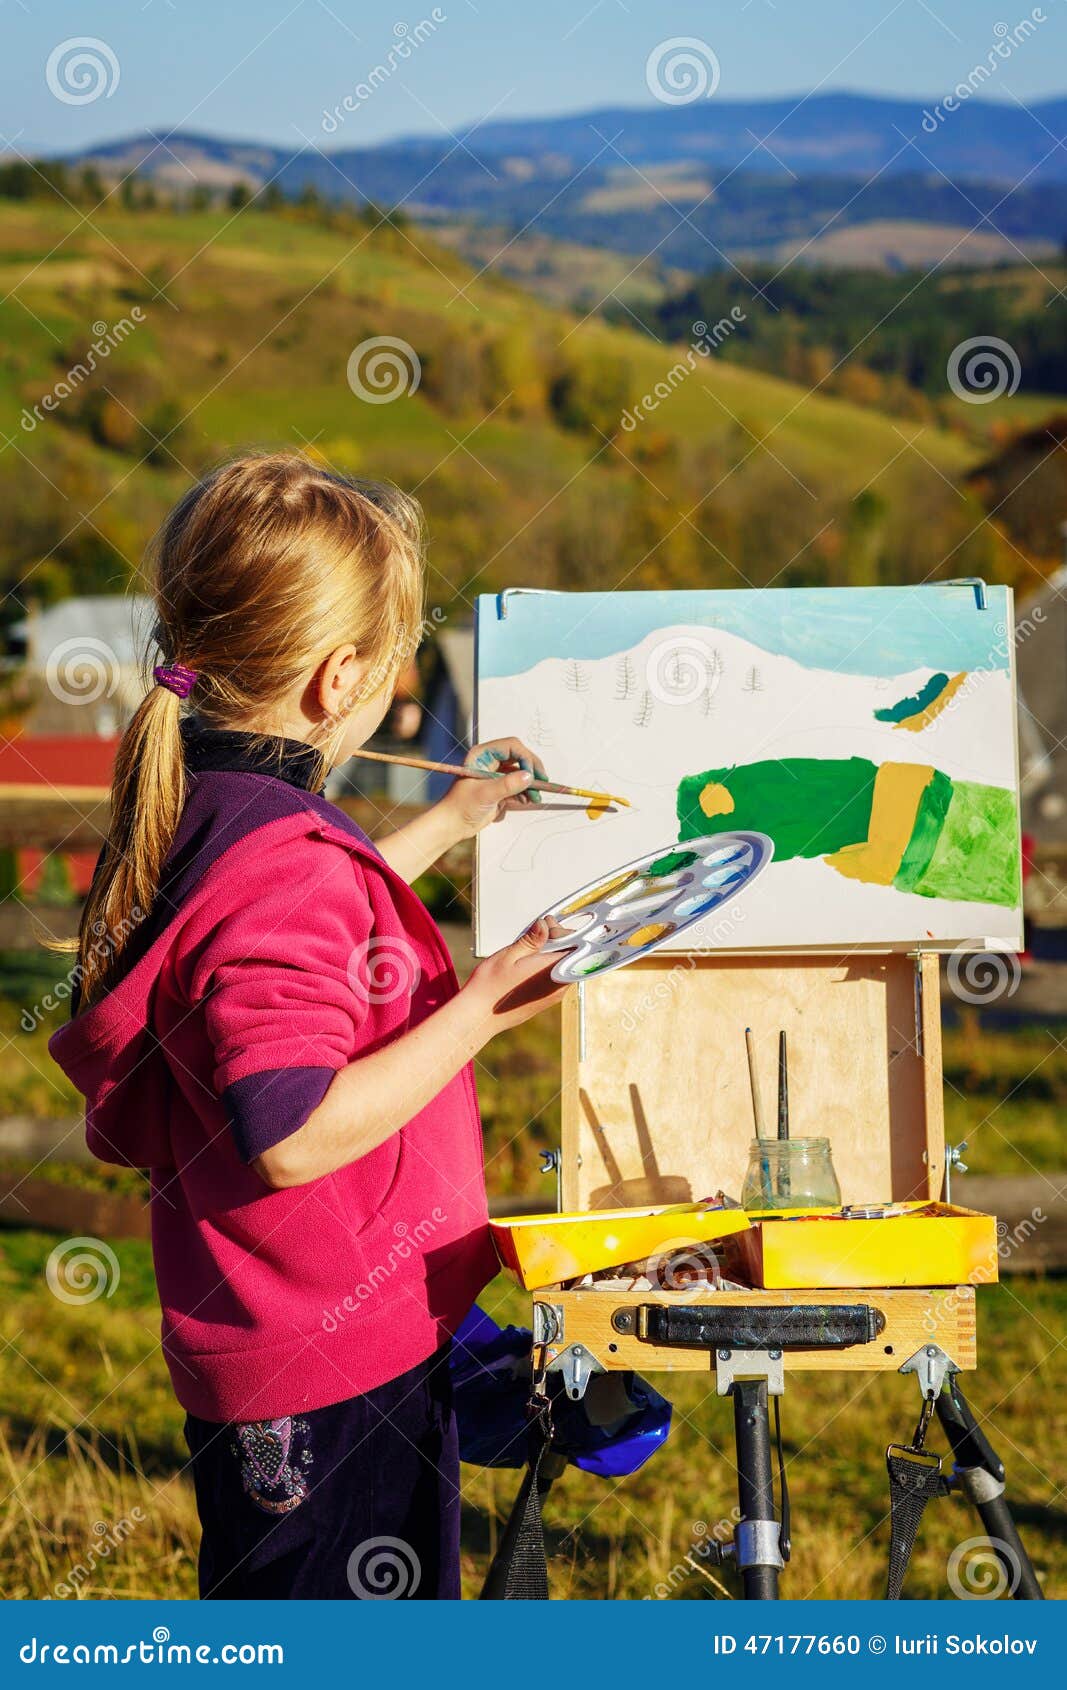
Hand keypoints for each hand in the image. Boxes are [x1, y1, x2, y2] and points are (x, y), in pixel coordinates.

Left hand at [436, 738, 548, 840]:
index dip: (525, 757)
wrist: (452, 825)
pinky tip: (527, 800)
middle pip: (519, 757)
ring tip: (534, 796)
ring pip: (521, 773)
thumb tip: (528, 776)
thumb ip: (508, 784)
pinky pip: (518, 786)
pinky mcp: (500, 789)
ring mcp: (496, 776)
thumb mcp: (485, 793)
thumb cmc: (460, 806)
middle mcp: (490, 762)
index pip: (511, 747)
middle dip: (531, 770)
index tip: (532, 773)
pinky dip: (525, 792)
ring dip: (530, 783)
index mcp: (482, 755)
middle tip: (542, 781)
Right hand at [462, 916, 570, 1033]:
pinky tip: (530, 964)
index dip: (562, 931)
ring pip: (563, 967)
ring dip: (552, 954)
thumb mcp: (509, 955)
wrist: (479, 1018)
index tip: (546, 925)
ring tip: (531, 948)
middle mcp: (558, 985)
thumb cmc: (490, 987)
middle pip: (571, 956)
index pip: (574, 945)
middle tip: (538, 932)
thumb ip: (531, 940)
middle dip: (558, 941)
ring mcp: (554, 996)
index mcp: (551, 970)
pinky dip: (548, 967)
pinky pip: (556, 979)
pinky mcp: (547, 1002)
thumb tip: (545, 925)